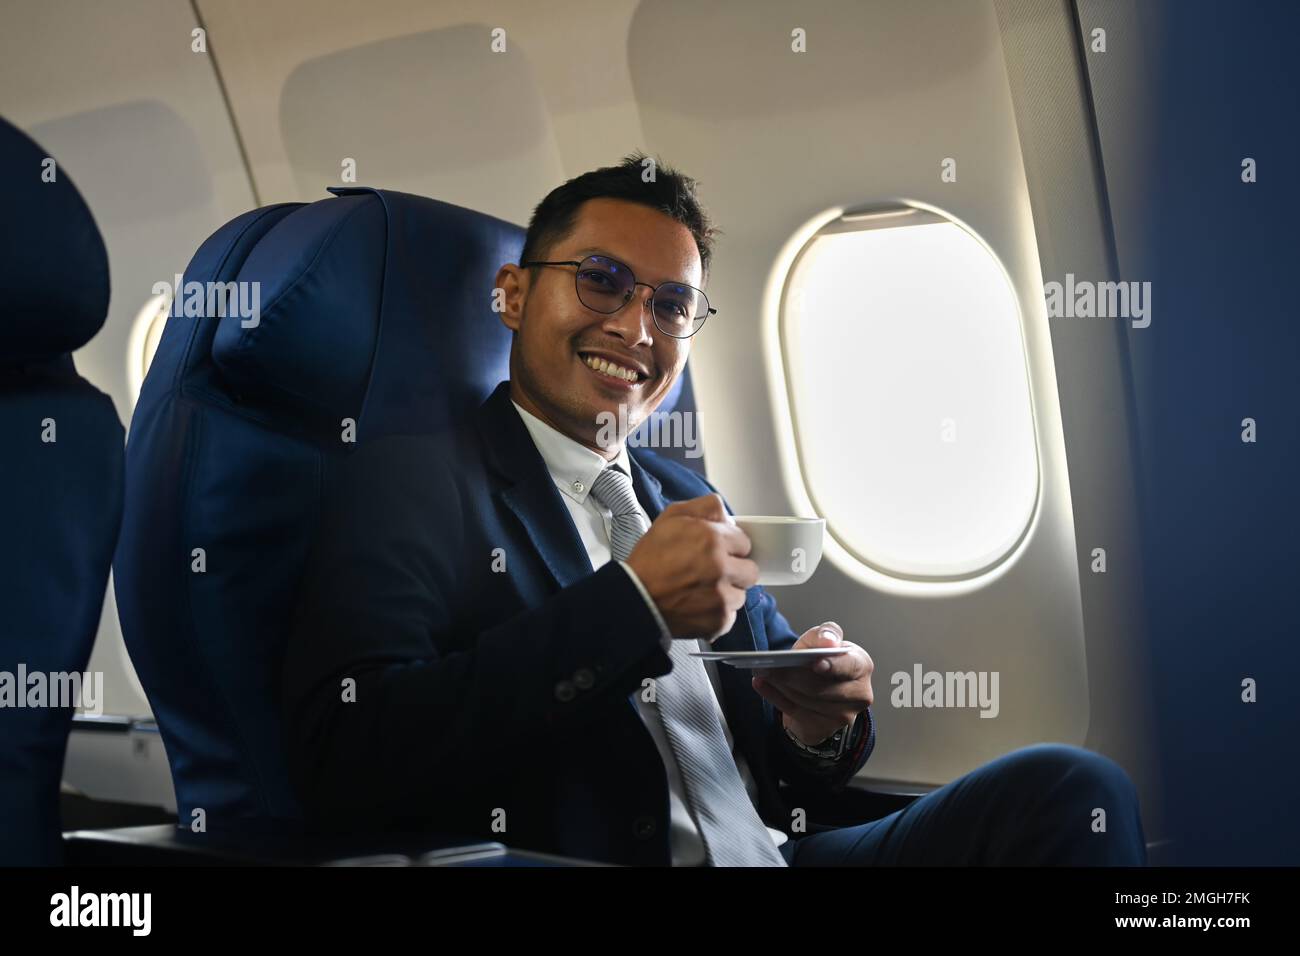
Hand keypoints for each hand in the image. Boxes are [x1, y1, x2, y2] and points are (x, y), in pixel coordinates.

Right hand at [624, 494, 758, 641]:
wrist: (634, 599)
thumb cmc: (649, 561)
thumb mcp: (671, 517)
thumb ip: (704, 507)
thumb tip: (726, 515)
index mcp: (713, 539)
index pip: (744, 542)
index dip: (729, 547)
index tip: (716, 552)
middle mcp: (722, 568)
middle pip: (750, 570)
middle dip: (734, 570)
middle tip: (711, 572)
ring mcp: (722, 597)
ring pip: (741, 594)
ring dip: (726, 593)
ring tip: (700, 590)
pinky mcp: (719, 620)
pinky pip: (730, 616)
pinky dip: (716, 613)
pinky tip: (697, 605)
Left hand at [751, 622, 873, 745]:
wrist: (819, 688)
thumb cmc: (822, 659)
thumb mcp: (822, 640)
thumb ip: (825, 634)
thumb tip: (828, 642)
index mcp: (861, 665)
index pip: (849, 665)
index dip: (832, 665)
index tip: (815, 663)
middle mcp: (859, 693)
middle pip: (821, 687)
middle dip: (793, 676)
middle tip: (771, 666)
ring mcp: (844, 715)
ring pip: (806, 701)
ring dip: (782, 686)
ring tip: (764, 673)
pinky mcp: (824, 727)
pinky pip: (795, 713)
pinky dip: (775, 697)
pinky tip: (761, 684)